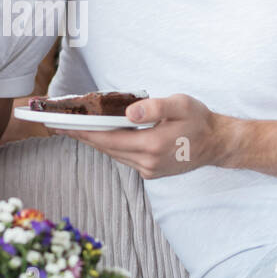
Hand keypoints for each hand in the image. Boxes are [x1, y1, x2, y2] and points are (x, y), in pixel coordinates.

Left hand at [55, 94, 224, 179]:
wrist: (218, 144)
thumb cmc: (199, 119)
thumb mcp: (181, 104)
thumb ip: (155, 107)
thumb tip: (129, 112)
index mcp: (152, 145)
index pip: (108, 138)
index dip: (84, 132)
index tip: (63, 125)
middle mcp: (148, 162)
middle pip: (106, 149)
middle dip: (82, 137)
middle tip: (58, 126)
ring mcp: (149, 170)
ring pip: (114, 155)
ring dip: (95, 143)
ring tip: (75, 130)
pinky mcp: (151, 173)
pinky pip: (124, 158)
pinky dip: (111, 148)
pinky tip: (101, 137)